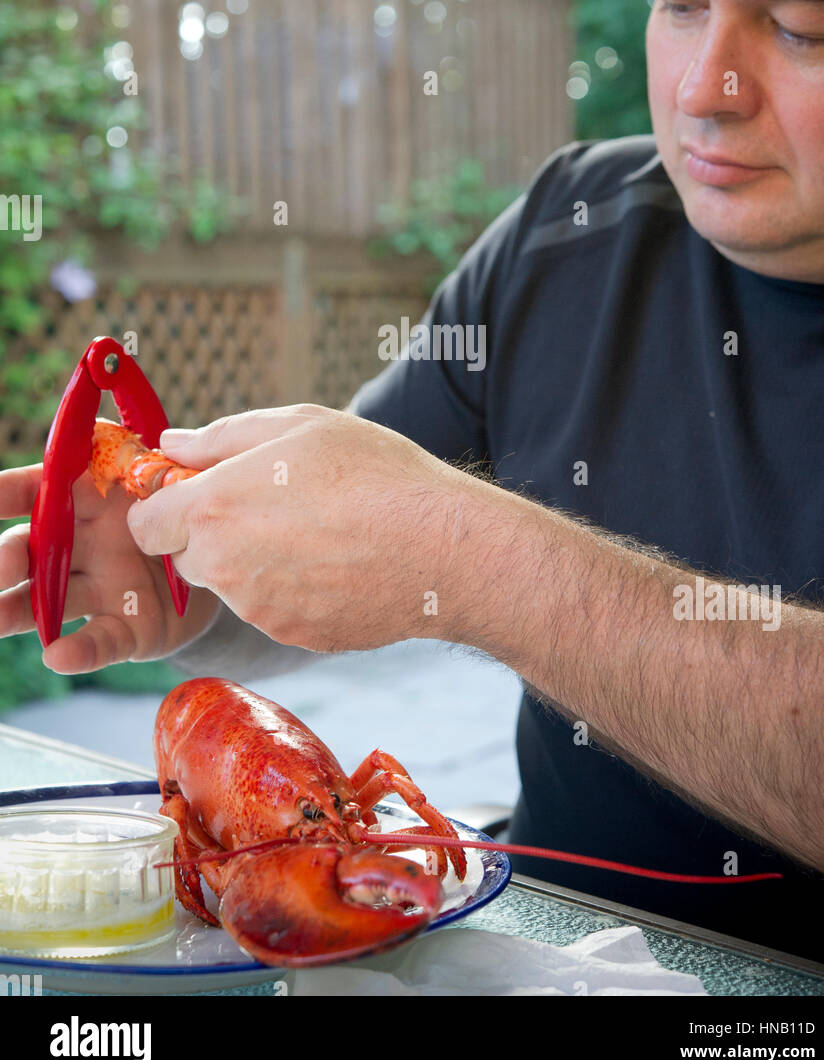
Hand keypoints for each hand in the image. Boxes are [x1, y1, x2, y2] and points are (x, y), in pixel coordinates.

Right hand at [0, 461, 221, 673]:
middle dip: (8, 556)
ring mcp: (101, 588)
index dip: (9, 492)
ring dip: (16, 610)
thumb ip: (157, 461)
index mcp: (91, 499)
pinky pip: (99, 640)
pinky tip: (57, 657)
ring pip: (47, 601)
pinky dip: (78, 651)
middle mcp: (84, 545)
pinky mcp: (125, 629)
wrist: (220, 566)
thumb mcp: (174, 479)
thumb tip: (154, 435)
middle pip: (33, 549)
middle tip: (0, 566)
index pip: (40, 489)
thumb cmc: (185, 510)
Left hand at [125, 404, 495, 652]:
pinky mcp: (291, 635)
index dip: (166, 507)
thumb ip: (221, 437)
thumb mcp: (300, 425)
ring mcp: (257, 609)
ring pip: (232, 584)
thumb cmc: (375, 473)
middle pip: (185, 556)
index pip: (145, 525)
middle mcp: (224, 566)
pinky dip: (292, 590)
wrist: (442, 548)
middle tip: (273, 506)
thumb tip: (171, 447)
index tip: (202, 493)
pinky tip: (337, 563)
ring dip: (255, 562)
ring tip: (318, 531)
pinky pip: (272, 610)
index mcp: (213, 508)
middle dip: (213, 534)